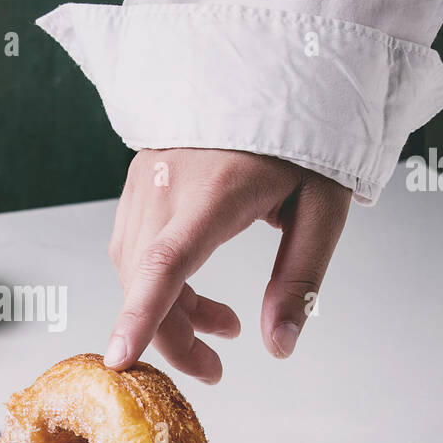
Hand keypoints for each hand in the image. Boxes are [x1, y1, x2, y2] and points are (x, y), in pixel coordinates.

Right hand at [105, 148, 350, 381]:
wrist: (270, 74)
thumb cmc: (299, 140)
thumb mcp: (322, 209)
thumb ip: (299, 280)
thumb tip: (278, 345)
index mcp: (215, 192)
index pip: (165, 262)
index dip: (141, 316)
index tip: (119, 359)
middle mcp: (167, 185)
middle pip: (145, 281)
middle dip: (172, 337)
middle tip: (215, 369)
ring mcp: (145, 181)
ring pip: (135, 269)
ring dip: (168, 310)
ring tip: (222, 325)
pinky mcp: (139, 181)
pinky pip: (136, 249)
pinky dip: (159, 283)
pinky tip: (195, 292)